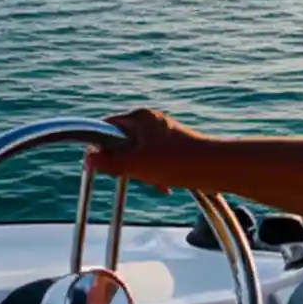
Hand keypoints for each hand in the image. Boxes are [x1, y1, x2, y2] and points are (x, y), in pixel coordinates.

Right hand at [87, 109, 213, 192]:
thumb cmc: (176, 161)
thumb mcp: (135, 164)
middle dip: (125, 163)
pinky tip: (163, 186)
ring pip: (139, 153)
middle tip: (131, 175)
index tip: (98, 163)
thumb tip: (88, 159)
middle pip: (123, 142)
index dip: (98, 145)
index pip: (107, 127)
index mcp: (140, 118)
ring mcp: (164, 134)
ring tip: (153, 182)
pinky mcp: (175, 148)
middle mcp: (152, 121)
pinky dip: (155, 173)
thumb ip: (109, 162)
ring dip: (141, 171)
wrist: (214, 168)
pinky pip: (155, 160)